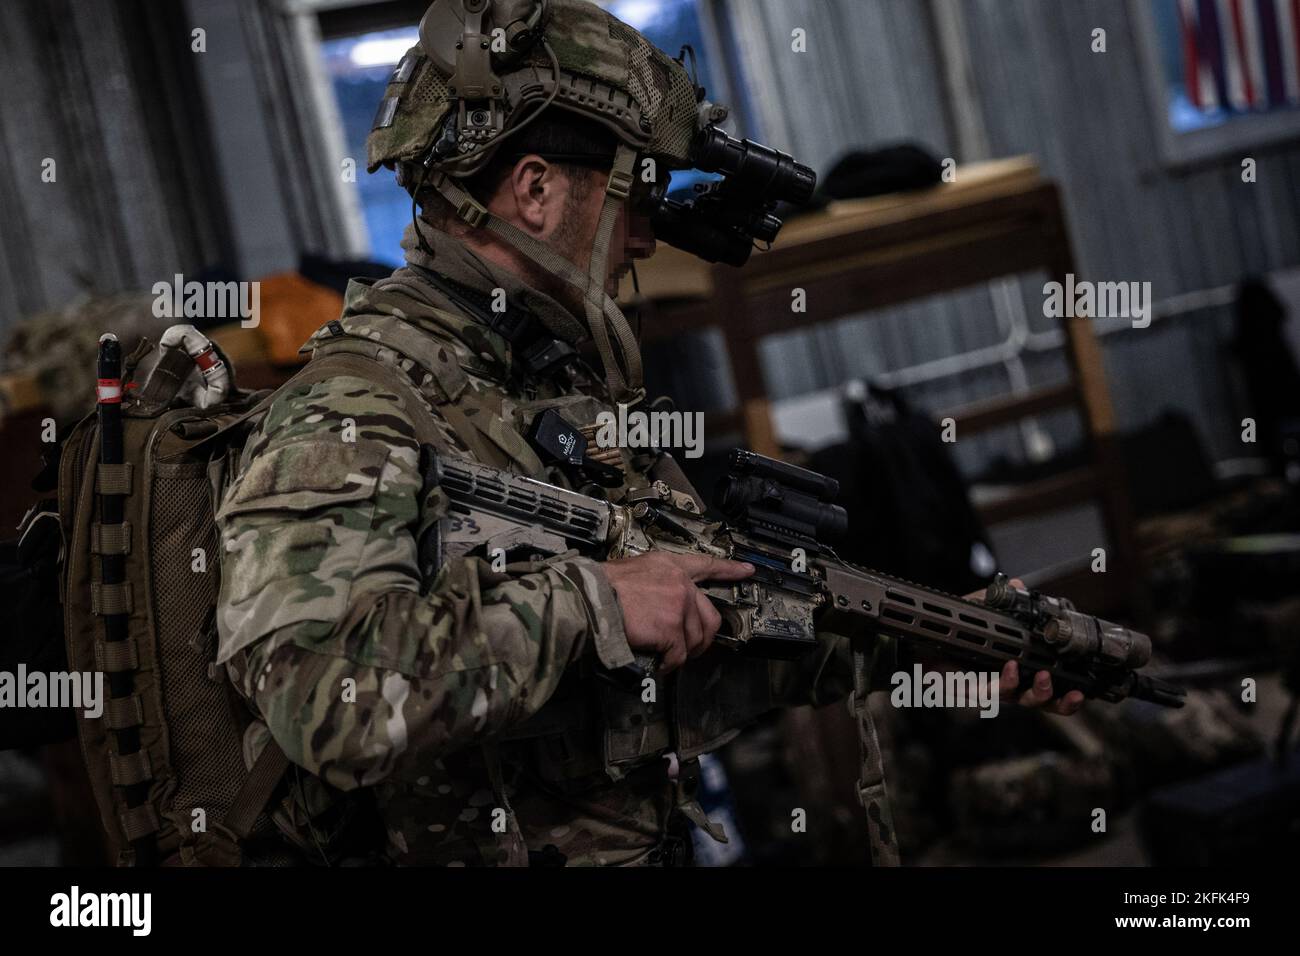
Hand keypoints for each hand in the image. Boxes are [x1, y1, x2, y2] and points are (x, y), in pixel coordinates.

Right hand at [602, 552, 754, 674]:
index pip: (706, 565)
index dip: (729, 570)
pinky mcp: (672, 628)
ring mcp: (679, 605)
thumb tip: (659, 606)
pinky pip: (679, 655)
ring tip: (664, 656)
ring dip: (680, 652)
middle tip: (688, 648)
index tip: (746, 571)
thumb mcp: (632, 571)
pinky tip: (657, 663)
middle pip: (709, 616)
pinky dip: (668, 664)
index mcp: (669, 565)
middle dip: (701, 637)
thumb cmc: (600, 588)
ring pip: (695, 639)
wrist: (589, 598)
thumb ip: (654, 583)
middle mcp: (680, 583)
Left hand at [964, 577, 1084, 715]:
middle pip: (1045, 703)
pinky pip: (994, 692)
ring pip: (1024, 701)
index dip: (1071, 689)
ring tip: (1045, 677)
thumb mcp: (981, 612)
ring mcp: (993, 689)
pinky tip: (1012, 668)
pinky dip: (1007, 681)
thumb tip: (1020, 584)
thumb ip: (1001, 600)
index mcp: (1020, 669)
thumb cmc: (953, 633)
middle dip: (1063, 702)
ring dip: (1040, 692)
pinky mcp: (973, 691)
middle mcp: (1010, 684)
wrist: (919, 645)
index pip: (1051, 684)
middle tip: (1075, 691)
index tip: (1086, 686)